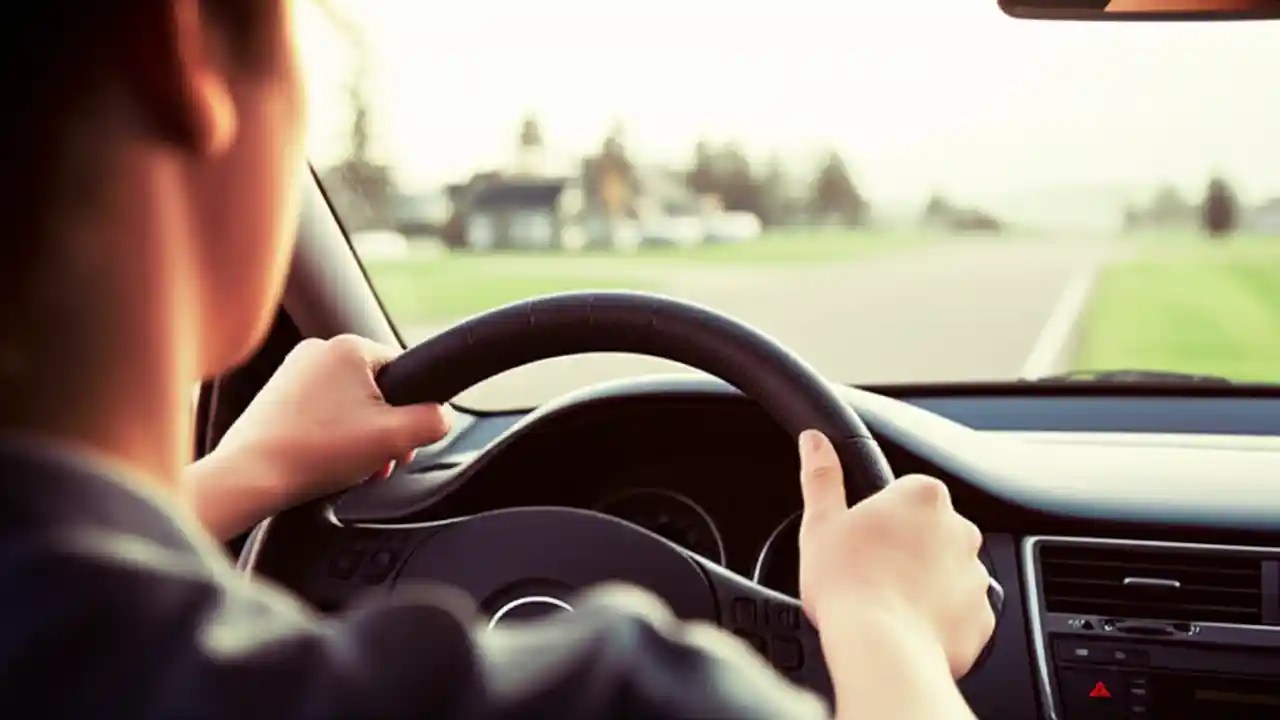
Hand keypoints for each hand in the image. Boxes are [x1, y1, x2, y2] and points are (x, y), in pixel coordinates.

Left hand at [192, 335, 449, 537]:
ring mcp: (292, 371)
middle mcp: (318, 349)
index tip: (398, 442)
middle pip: (376, 390)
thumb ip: (433, 421)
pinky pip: (320, 410)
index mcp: (349, 346)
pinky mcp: (275, 394)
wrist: (251, 475)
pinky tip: (324, 458)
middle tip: (377, 459)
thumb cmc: (317, 451)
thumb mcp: (395, 437)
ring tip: (349, 464)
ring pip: (349, 403)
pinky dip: (331, 434)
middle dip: (383, 428)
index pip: (404, 372)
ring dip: (359, 435)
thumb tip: (441, 416)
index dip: (410, 411)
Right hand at [796, 430, 993, 679]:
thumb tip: (815, 440)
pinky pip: (962, 613)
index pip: (908, 494)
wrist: (882, 652)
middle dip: (908, 549)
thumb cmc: (849, 585)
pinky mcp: (983, 618)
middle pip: (931, 532)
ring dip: (925, 584)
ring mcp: (976, 575)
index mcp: (923, 497)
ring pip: (948, 573)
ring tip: (887, 606)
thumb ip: (822, 476)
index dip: (882, 518)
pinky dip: (941, 620)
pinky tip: (908, 628)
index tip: (864, 540)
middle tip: (871, 573)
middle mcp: (960, 530)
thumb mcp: (821, 523)